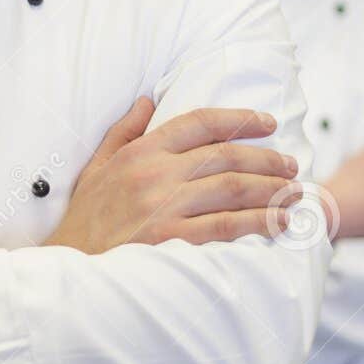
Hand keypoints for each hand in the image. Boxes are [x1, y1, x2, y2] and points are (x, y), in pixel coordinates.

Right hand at [43, 98, 298, 253]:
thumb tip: (148, 100)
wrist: (69, 264)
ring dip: (272, 189)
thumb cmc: (85, 218)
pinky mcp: (172, 239)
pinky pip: (227, 226)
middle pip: (226, 156)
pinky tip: (279, 221)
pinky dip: (259, 221)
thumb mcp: (97, 166)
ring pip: (234, 189)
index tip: (268, 122)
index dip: (240, 119)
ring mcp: (165, 206)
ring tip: (294, 191)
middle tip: (291, 165)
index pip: (200, 123)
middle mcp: (156, 173)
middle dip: (267, 158)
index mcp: (141, 151)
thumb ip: (124, 131)